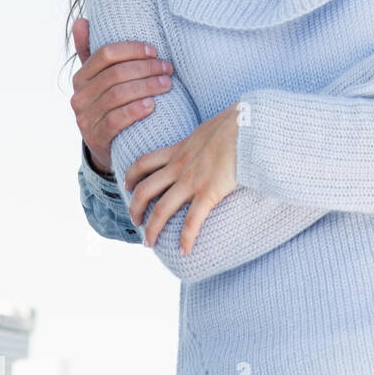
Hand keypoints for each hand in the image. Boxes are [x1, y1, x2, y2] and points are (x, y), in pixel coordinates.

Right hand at [71, 18, 173, 174]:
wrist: (106, 144)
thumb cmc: (109, 103)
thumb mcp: (100, 78)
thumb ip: (91, 50)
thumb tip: (80, 20)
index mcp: (81, 77)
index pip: (105, 54)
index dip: (132, 50)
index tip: (155, 50)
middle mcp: (79, 96)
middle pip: (115, 74)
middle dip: (146, 68)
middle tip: (168, 68)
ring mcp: (85, 118)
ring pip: (118, 95)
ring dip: (147, 87)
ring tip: (167, 84)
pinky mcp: (95, 138)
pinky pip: (116, 120)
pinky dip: (136, 110)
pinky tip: (152, 105)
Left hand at [124, 105, 239, 254]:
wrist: (246, 125)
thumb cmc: (234, 123)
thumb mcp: (208, 128)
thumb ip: (201, 140)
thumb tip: (209, 140)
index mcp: (179, 150)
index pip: (144, 163)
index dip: (131, 176)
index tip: (127, 186)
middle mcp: (179, 167)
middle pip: (145, 190)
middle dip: (135, 209)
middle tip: (135, 222)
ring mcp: (192, 181)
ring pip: (161, 209)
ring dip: (152, 229)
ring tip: (150, 243)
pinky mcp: (208, 192)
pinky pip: (192, 221)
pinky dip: (185, 238)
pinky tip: (184, 251)